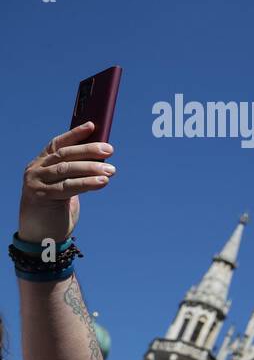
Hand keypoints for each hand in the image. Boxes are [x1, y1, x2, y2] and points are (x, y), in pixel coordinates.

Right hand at [18, 123, 114, 243]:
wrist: (40, 234)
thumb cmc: (57, 208)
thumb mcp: (66, 186)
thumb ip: (77, 172)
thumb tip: (102, 157)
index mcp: (41, 163)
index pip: (58, 143)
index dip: (75, 134)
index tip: (93, 125)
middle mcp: (35, 169)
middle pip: (64, 154)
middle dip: (88, 150)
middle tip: (109, 150)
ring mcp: (35, 182)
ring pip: (67, 169)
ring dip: (91, 168)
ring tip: (111, 170)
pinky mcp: (41, 196)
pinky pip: (68, 187)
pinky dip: (87, 183)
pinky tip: (102, 182)